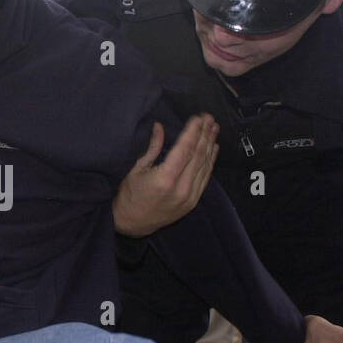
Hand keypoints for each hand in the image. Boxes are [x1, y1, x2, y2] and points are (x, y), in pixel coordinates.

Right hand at [112, 115, 218, 236]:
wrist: (132, 224)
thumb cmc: (129, 197)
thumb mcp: (137, 169)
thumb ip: (153, 148)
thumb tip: (159, 127)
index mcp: (164, 179)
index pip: (185, 149)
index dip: (193, 131)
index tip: (198, 118)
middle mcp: (180, 189)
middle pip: (198, 156)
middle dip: (204, 134)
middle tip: (209, 118)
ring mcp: (189, 197)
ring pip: (205, 166)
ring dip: (210, 145)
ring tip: (214, 129)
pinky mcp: (192, 202)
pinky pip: (205, 178)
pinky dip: (210, 162)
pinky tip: (213, 149)